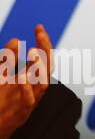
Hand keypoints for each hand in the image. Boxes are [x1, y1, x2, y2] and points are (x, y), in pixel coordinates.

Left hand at [0, 24, 53, 138]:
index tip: (38, 27)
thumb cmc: (1, 102)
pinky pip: (29, 100)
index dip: (43, 41)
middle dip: (45, 49)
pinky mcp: (23, 111)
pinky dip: (26, 89)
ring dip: (39, 67)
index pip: (43, 56)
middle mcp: (35, 87)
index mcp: (32, 78)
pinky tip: (21, 78)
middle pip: (47, 65)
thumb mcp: (3, 78)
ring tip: (33, 52)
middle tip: (40, 34)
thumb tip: (16, 39)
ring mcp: (31, 99)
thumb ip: (9, 60)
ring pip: (42, 82)